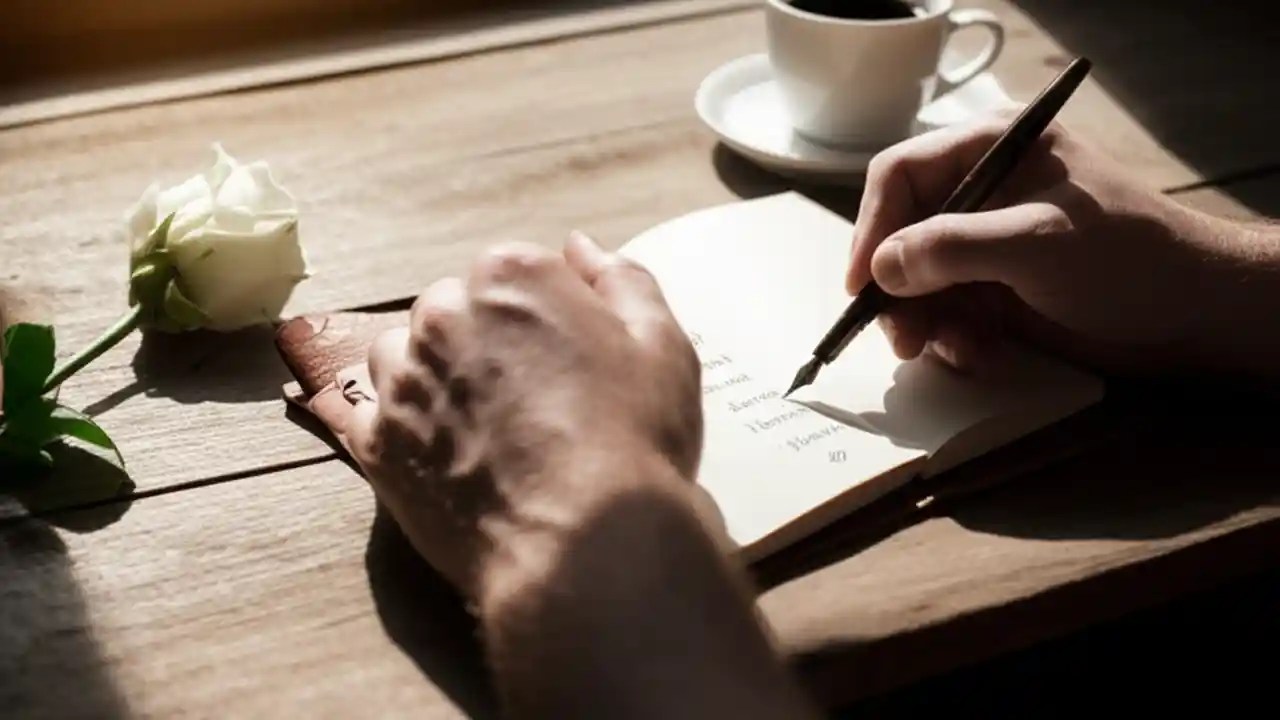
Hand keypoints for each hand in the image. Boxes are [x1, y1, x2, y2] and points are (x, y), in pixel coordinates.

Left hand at [322, 232, 702, 594]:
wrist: (585, 545)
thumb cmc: (635, 438)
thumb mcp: (661, 344)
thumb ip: (620, 280)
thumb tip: (580, 246)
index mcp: (510, 277)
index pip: (514, 272)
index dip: (544, 314)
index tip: (567, 355)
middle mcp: (442, 315)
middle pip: (452, 309)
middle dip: (482, 339)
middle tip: (529, 395)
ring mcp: (402, 381)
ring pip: (402, 355)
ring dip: (431, 374)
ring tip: (479, 422)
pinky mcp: (377, 444)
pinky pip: (361, 413)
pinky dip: (391, 421)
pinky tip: (427, 444)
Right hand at [846, 110, 1267, 376]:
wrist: (1193, 314)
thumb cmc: (1126, 259)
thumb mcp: (1035, 244)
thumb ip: (952, 248)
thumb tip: (880, 268)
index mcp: (992, 150)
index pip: (901, 174)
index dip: (872, 226)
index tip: (862, 283)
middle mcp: (982, 191)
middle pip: (900, 232)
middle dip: (896, 287)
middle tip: (900, 335)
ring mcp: (988, 243)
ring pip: (916, 280)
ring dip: (922, 321)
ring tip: (946, 351)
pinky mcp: (996, 290)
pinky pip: (945, 312)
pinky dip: (950, 338)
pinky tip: (976, 355)